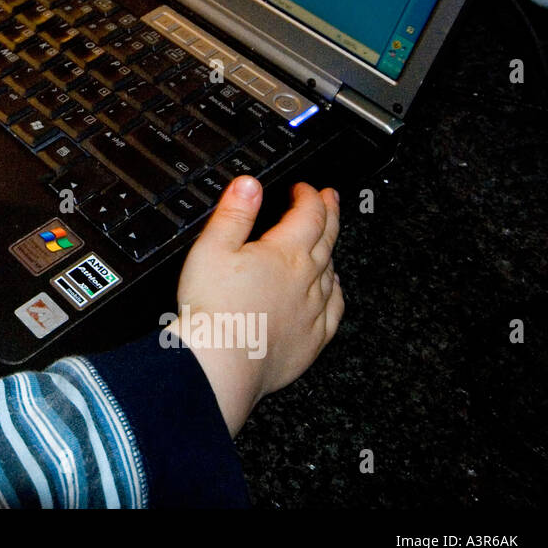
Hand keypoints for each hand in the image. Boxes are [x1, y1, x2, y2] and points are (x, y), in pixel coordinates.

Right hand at [169, 176, 342, 436]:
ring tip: (329, 239)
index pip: (308, 215)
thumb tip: (250, 184)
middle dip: (328, 214)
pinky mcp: (311, 341)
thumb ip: (234, 213)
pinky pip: (334, 310)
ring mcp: (312, 311)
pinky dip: (336, 293)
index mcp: (284, 253)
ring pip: (332, 271)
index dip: (308, 196)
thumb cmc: (213, 309)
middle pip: (327, 239)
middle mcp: (306, 279)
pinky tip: (332, 289)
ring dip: (332, 249)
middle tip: (330, 198)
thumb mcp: (212, 248)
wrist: (221, 363)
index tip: (305, 188)